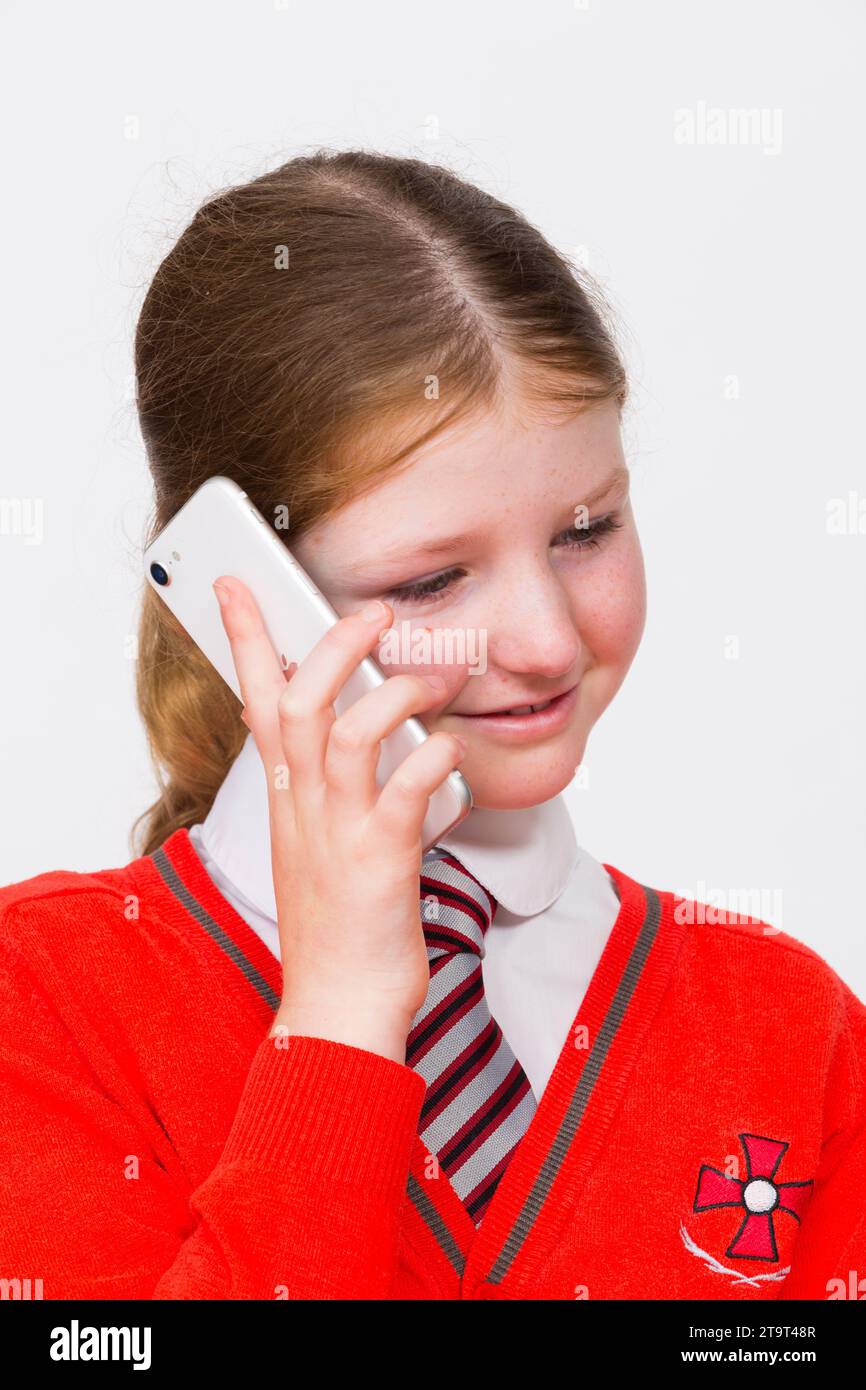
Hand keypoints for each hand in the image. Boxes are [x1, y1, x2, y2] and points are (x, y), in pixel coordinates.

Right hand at [213, 576, 465, 1057]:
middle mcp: (304, 809)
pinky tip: (450, 752)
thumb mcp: (314, 847)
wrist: (338, 1008)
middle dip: (330, 646)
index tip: (237, 585)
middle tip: (373, 612)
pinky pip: (402, 797)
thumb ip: (325, 790)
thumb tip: (350, 741)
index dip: (247, 641)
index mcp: (288, 801)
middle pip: (298, 704)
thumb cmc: (337, 928)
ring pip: (347, 739)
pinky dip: (430, 763)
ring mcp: (337, 836)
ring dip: (391, 696)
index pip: (256, 703)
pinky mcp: (378, 866)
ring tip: (431, 681)